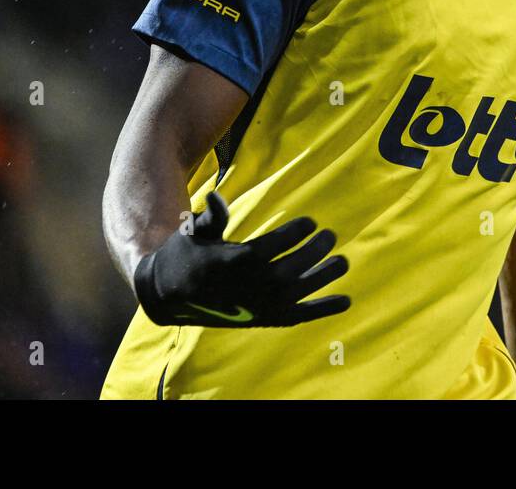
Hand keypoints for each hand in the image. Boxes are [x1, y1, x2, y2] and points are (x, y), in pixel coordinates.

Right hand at [133, 191, 349, 326]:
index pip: (275, 245)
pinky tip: (346, 301)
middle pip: (293, 267)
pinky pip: (299, 316)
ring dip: (325, 276)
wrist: (170, 296)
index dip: (297, 232)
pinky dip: (323, 309)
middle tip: (330, 235)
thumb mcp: (194, 233)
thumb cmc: (186, 255)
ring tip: (343, 262)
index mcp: (236, 262)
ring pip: (300, 291)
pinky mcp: (264, 319)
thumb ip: (211, 217)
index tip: (310, 222)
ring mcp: (260, 307)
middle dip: (315, 250)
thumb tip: (215, 195)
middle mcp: (251, 287)